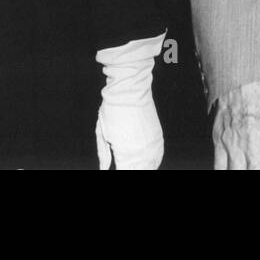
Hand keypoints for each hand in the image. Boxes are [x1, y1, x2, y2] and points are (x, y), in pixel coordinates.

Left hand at [96, 33, 165, 168]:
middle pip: (139, 171)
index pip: (126, 172)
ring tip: (134, 165)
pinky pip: (157, 157)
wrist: (131, 88)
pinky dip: (152, 162)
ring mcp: (152, 144)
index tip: (118, 168)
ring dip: (143, 167)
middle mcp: (142, 151)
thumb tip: (103, 169)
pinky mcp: (158, 136)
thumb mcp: (101, 132)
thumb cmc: (113, 108)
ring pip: (150, 166)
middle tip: (124, 165)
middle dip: (131, 168)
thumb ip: (103, 154)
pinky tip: (147, 164)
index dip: (121, 171)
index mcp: (126, 152)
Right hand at [213, 79, 259, 169]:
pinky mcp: (220, 140)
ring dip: (246, 172)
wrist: (247, 72)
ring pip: (237, 173)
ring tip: (253, 166)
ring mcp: (235, 143)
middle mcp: (256, 142)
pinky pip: (219, 168)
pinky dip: (227, 171)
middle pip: (258, 174)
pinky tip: (237, 168)